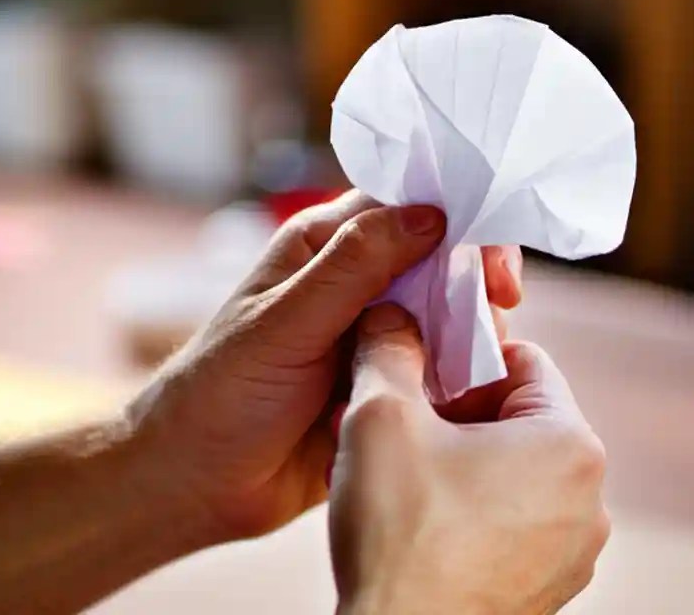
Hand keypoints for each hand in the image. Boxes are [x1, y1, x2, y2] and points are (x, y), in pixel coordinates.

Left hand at [128, 191, 522, 538]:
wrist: (195, 486)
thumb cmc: (219, 394)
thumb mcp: (285, 324)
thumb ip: (354, 267)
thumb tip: (431, 215)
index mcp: (324, 248)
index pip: (406, 208)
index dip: (459, 223)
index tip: (491, 264)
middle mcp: (355, 285)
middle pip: (440, 262)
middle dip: (475, 284)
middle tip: (498, 314)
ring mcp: (375, 337)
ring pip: (448, 319)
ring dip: (468, 338)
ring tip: (470, 368)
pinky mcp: (388, 387)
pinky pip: (441, 373)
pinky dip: (458, 382)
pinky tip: (461, 400)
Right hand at [330, 305, 609, 614]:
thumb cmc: (400, 537)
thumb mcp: (381, 416)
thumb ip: (389, 350)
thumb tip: (390, 318)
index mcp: (570, 443)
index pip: (524, 359)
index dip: (463, 358)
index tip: (420, 376)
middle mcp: (591, 498)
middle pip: (522, 419)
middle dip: (460, 415)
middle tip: (404, 427)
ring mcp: (573, 551)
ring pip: (515, 474)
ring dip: (464, 465)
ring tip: (407, 479)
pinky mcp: (548, 589)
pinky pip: (515, 526)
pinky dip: (474, 515)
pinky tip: (423, 527)